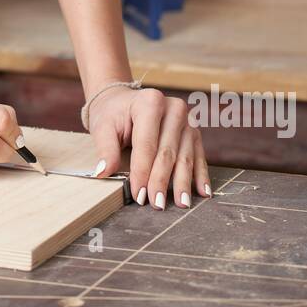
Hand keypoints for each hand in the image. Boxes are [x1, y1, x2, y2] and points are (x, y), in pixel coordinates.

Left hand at [84, 85, 210, 207]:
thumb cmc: (113, 114)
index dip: (142, 172)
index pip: (147, 144)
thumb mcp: (103, 127)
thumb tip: (103, 172)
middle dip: (161, 181)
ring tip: (181, 203)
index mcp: (150, 102)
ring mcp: (187, 120)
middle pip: (168, 152)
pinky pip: (198, 156)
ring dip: (182, 183)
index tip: (139, 195)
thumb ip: (105, 149)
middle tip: (158, 204)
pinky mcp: (193, 131)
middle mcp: (173, 108)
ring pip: (185, 157)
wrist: (124, 101)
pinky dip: (200, 175)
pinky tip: (203, 192)